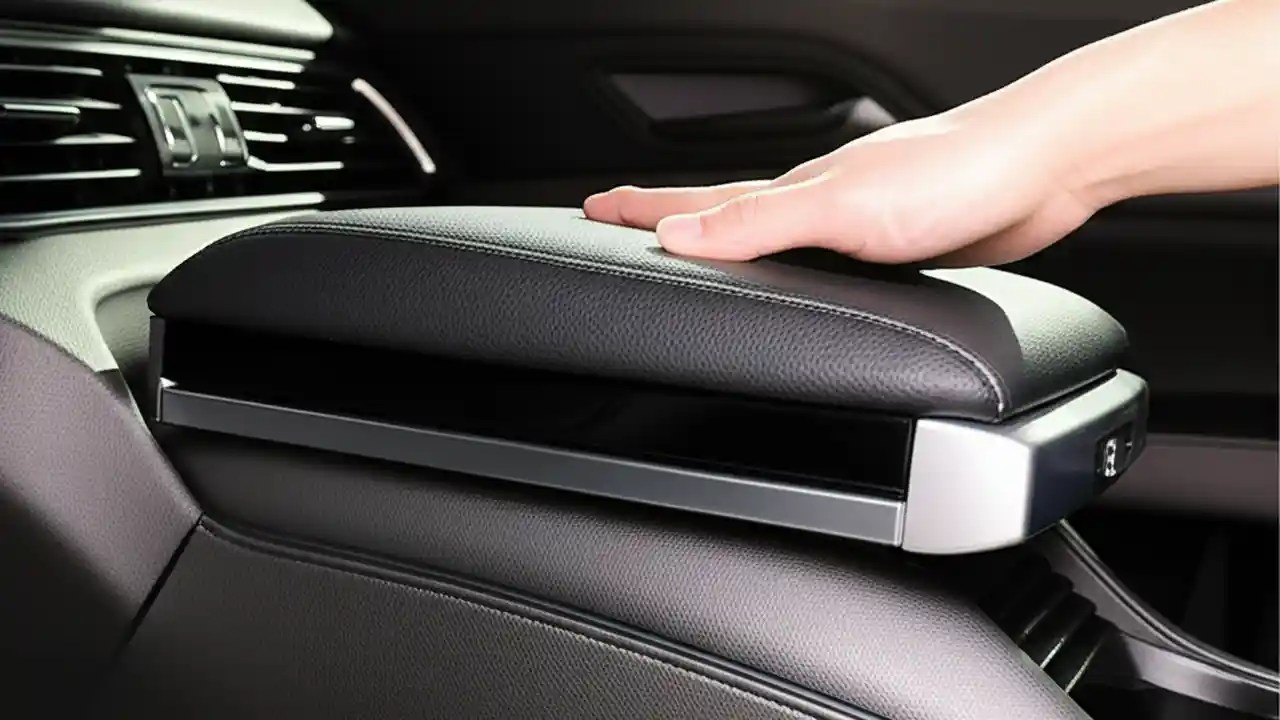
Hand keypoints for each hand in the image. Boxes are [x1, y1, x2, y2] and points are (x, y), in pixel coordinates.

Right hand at [583, 112, 1098, 266]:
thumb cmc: (953, 174)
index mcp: (797, 191)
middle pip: (727, 214)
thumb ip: (760, 225)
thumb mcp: (840, 207)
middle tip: (624, 221)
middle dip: (670, 221)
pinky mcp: (897, 243)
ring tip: (694, 250)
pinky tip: (801, 275)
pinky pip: (822, 258)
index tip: (592, 208)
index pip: (699, 203)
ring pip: (775, 237)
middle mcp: (820, 200)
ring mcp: (858, 221)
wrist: (1044, 164)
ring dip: (728, 241)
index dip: (642, 209)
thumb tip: (677, 238)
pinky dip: (791, 265)